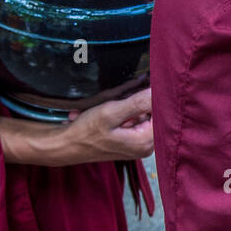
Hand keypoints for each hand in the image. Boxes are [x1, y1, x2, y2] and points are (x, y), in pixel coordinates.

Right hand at [0, 88, 152, 165]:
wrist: (66, 146)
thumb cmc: (85, 132)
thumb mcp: (111, 113)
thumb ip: (137, 103)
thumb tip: (159, 91)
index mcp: (145, 141)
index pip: (164, 114)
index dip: (158, 98)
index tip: (151, 83)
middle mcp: (146, 147)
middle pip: (155, 116)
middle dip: (141, 103)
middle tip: (123, 97)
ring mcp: (138, 146)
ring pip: (144, 117)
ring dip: (129, 108)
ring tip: (110, 108)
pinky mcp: (130, 143)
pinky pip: (134, 122)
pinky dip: (123, 115)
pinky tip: (106, 114)